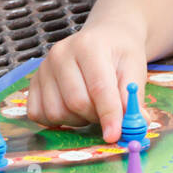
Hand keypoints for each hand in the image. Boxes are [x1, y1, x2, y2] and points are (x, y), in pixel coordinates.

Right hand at [27, 28, 147, 142]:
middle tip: (109, 113)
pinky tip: (73, 109)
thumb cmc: (120, 54)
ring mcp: (43, 68)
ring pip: (57, 112)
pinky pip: (39, 114)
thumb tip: (139, 124)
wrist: (104, 38)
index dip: (108, 115)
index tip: (115, 135)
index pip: (99, 87)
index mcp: (89, 46)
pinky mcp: (33, 82)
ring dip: (78, 120)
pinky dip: (58, 120)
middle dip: (96, 117)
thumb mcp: (135, 70)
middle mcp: (60, 54)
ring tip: (92, 106)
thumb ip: (134, 98)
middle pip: (76, 102)